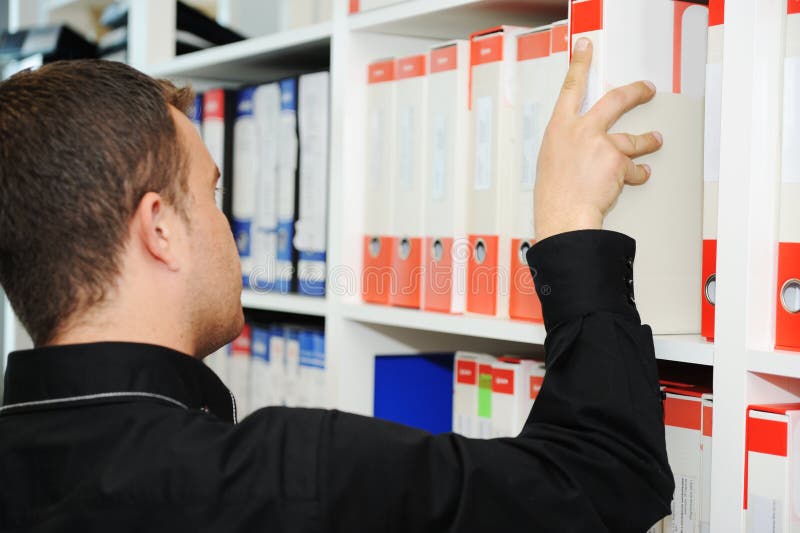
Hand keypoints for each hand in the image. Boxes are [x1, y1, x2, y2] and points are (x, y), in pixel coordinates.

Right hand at [534, 37, 662, 241]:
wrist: (563, 215)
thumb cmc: (554, 195)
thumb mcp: (551, 161)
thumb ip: (568, 145)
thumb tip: (582, 146)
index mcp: (559, 129)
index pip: (570, 88)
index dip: (579, 65)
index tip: (585, 49)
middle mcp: (580, 131)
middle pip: (614, 100)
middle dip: (635, 92)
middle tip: (646, 89)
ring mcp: (600, 144)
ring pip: (632, 139)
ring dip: (647, 141)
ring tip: (655, 140)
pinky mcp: (617, 161)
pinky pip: (633, 167)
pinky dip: (637, 174)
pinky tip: (638, 177)